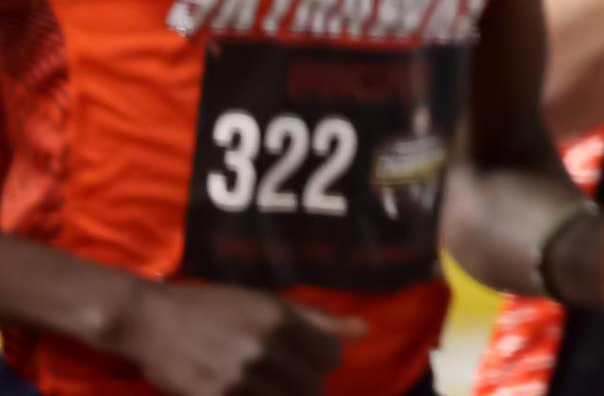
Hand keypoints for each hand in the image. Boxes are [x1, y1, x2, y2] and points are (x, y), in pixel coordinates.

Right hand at [108, 282, 365, 395]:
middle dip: (305, 388)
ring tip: (266, 389)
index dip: (323, 362)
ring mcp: (238, 378)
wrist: (152, 321)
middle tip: (287, 382)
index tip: (307, 361)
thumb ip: (317, 319)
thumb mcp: (267, 303)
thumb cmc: (213, 307)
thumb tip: (365, 330)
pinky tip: (245, 393)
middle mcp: (264, 349)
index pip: (331, 356)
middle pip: (312, 388)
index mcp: (281, 321)